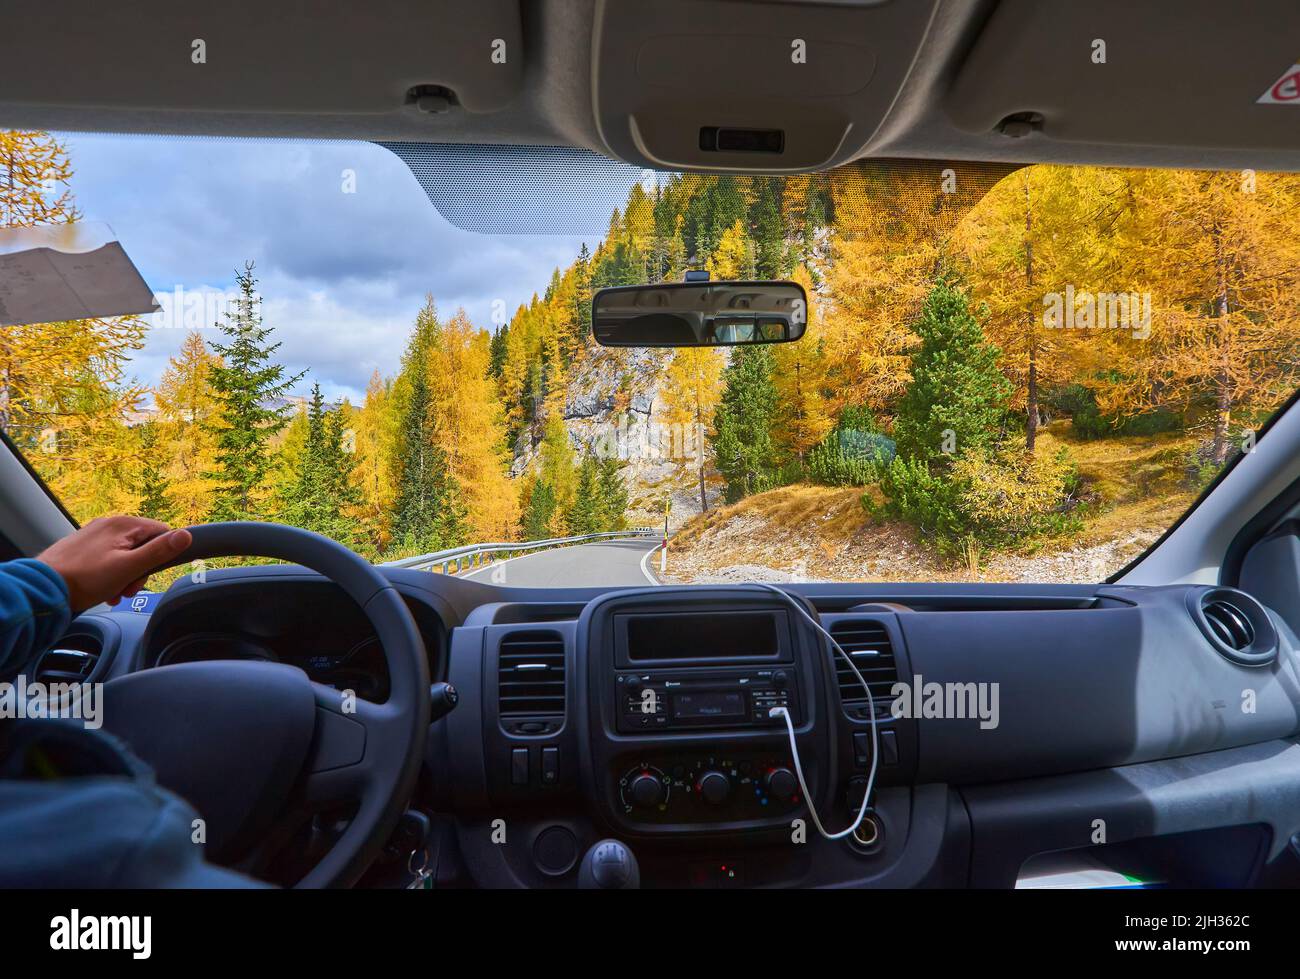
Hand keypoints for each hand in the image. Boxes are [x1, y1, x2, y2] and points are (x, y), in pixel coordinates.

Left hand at [37, 516, 192, 612]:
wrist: (44, 587)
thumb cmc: (84, 578)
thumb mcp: (129, 567)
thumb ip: (159, 551)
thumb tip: (186, 536)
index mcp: (124, 524)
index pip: (163, 533)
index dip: (161, 556)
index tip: (147, 574)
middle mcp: (109, 524)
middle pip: (143, 545)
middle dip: (140, 570)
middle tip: (127, 588)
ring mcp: (95, 535)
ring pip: (126, 554)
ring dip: (125, 576)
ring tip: (113, 591)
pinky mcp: (84, 547)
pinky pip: (109, 558)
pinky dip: (110, 574)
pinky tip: (102, 589)